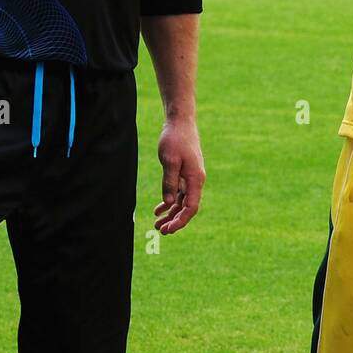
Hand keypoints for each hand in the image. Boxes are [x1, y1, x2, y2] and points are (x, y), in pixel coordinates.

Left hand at [153, 117, 204, 235]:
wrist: (180, 122)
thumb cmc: (175, 139)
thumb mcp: (169, 160)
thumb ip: (169, 182)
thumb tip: (170, 203)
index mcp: (195, 179)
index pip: (191, 207)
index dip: (181, 221)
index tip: (168, 230)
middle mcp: (195, 180)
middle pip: (187, 207)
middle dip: (175, 221)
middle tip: (161, 231)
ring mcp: (190, 177)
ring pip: (182, 201)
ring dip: (171, 213)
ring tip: (157, 223)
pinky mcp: (185, 172)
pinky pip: (178, 192)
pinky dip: (170, 201)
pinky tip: (159, 209)